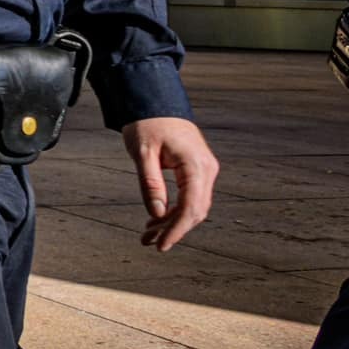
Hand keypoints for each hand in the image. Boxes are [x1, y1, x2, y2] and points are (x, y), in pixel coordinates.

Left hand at [122, 117, 219, 251]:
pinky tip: (156, 220)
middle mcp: (207, 169)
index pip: (191, 207)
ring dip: (172, 222)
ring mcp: (205, 170)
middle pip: (195, 211)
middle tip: (147, 242)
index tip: (162, 246)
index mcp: (196, 165)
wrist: (156, 102)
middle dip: (172, 229)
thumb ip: (150, 184)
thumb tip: (157, 214)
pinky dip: (174, 210)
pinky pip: (189, 196)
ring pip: (193, 206)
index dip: (177, 230)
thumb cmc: (147, 124)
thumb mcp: (142, 153)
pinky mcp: (197, 170)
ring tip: (147, 236)